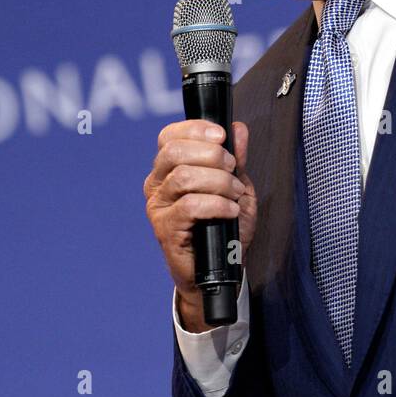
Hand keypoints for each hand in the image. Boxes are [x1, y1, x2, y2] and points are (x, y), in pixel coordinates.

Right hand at [144, 119, 257, 332]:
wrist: (222, 267)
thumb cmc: (225, 225)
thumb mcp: (237, 186)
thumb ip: (236, 158)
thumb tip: (237, 129)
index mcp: (170, 168)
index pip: (170, 136)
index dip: (195, 129)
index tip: (222, 136)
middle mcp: (158, 184)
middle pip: (174, 152)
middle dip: (212, 155)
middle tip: (233, 169)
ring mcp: (158, 207)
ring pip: (183, 177)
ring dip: (218, 182)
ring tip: (234, 194)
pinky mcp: (164, 229)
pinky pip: (190, 206)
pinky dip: (217, 204)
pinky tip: (230, 210)